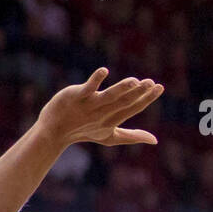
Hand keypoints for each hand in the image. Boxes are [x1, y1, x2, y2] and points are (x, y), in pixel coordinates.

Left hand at [38, 68, 162, 149]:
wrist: (53, 131)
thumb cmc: (83, 132)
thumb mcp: (109, 136)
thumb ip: (132, 136)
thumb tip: (155, 140)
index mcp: (112, 121)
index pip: (132, 109)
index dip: (146, 99)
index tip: (159, 87)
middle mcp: (102, 114)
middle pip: (123, 102)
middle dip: (138, 93)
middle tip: (152, 83)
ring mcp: (89, 105)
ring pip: (108, 97)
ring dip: (121, 89)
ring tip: (135, 80)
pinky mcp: (76, 97)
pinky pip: (87, 88)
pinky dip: (95, 80)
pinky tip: (104, 71)